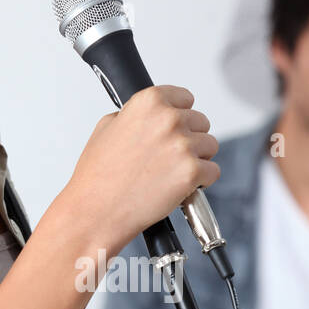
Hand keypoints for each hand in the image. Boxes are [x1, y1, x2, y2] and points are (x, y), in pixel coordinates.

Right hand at [66, 84, 219, 255]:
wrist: (96, 211)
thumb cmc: (97, 176)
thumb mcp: (107, 128)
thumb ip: (134, 115)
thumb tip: (150, 117)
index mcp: (149, 102)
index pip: (185, 98)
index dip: (180, 115)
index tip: (175, 127)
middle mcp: (168, 119)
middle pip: (201, 122)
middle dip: (189, 139)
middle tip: (168, 158)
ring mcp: (182, 145)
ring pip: (210, 146)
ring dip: (197, 159)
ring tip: (172, 173)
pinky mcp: (192, 172)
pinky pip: (213, 171)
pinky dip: (201, 181)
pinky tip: (180, 186)